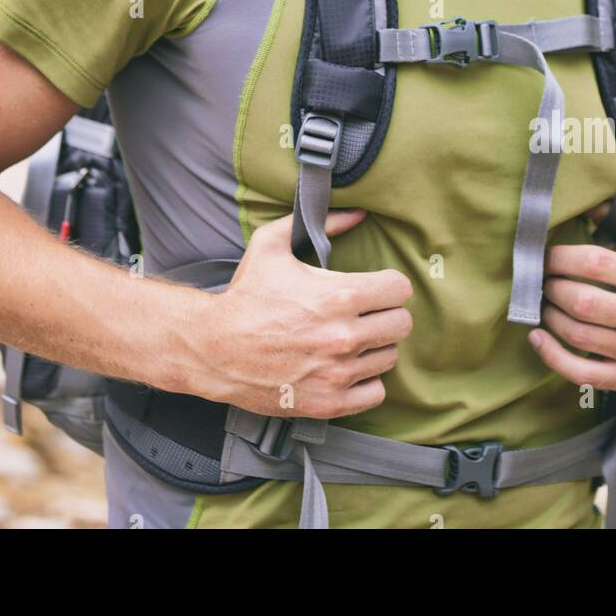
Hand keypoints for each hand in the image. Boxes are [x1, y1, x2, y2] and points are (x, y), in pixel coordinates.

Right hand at [192, 209, 413, 419]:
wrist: (214, 347)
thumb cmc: (245, 296)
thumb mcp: (273, 245)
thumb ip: (320, 223)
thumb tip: (357, 213)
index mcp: (338, 295)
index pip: (400, 289)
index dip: (389, 285)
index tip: (376, 288)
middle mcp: (344, 336)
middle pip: (401, 324)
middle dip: (386, 314)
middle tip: (366, 313)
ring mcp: (338, 372)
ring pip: (389, 357)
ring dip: (374, 347)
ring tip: (350, 339)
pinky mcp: (329, 402)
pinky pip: (376, 392)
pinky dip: (365, 380)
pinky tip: (346, 366)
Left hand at [527, 203, 615, 391]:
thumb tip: (588, 204)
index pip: (596, 263)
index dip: (561, 258)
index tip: (546, 256)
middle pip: (583, 302)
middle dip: (552, 288)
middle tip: (542, 281)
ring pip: (579, 336)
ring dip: (550, 317)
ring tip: (543, 303)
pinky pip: (582, 374)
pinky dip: (552, 356)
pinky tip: (537, 338)